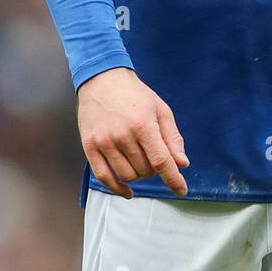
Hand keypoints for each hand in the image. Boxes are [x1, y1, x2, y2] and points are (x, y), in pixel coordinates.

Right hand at [77, 67, 188, 198]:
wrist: (102, 79)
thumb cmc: (135, 94)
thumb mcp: (161, 110)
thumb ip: (172, 138)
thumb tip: (182, 164)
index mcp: (143, 124)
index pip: (161, 161)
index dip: (174, 179)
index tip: (181, 190)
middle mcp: (122, 135)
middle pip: (145, 170)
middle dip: (154, 169)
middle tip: (153, 155)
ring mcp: (104, 142)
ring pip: (127, 176)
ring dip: (138, 176)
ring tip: (139, 161)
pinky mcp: (89, 146)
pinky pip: (103, 177)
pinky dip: (117, 188)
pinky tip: (127, 191)